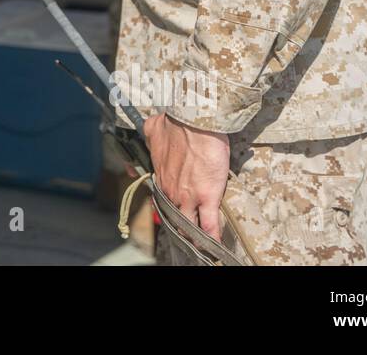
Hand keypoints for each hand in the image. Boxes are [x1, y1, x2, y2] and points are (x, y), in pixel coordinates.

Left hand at [143, 112, 229, 239]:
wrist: (193, 119)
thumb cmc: (176, 122)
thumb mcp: (153, 129)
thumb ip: (151, 134)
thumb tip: (150, 131)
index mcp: (161, 176)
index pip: (163, 200)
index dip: (170, 209)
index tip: (174, 213)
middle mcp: (171, 190)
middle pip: (175, 217)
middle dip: (181, 228)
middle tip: (188, 236)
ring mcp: (188, 195)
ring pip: (190, 224)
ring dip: (195, 236)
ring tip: (201, 245)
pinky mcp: (207, 196)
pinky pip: (210, 224)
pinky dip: (213, 237)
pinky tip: (215, 246)